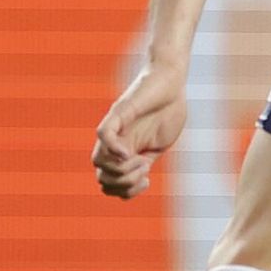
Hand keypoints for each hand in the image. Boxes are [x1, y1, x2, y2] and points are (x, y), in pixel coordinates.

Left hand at [92, 63, 189, 199]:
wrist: (172, 80)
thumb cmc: (169, 109)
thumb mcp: (159, 143)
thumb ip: (146, 160)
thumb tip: (138, 178)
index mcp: (124, 152)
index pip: (109, 183)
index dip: (126, 191)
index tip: (147, 180)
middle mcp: (114, 143)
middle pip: (101, 177)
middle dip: (124, 184)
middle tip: (145, 171)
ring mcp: (115, 128)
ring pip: (98, 161)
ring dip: (121, 170)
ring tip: (142, 161)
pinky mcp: (119, 112)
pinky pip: (104, 134)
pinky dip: (113, 148)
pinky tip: (129, 153)